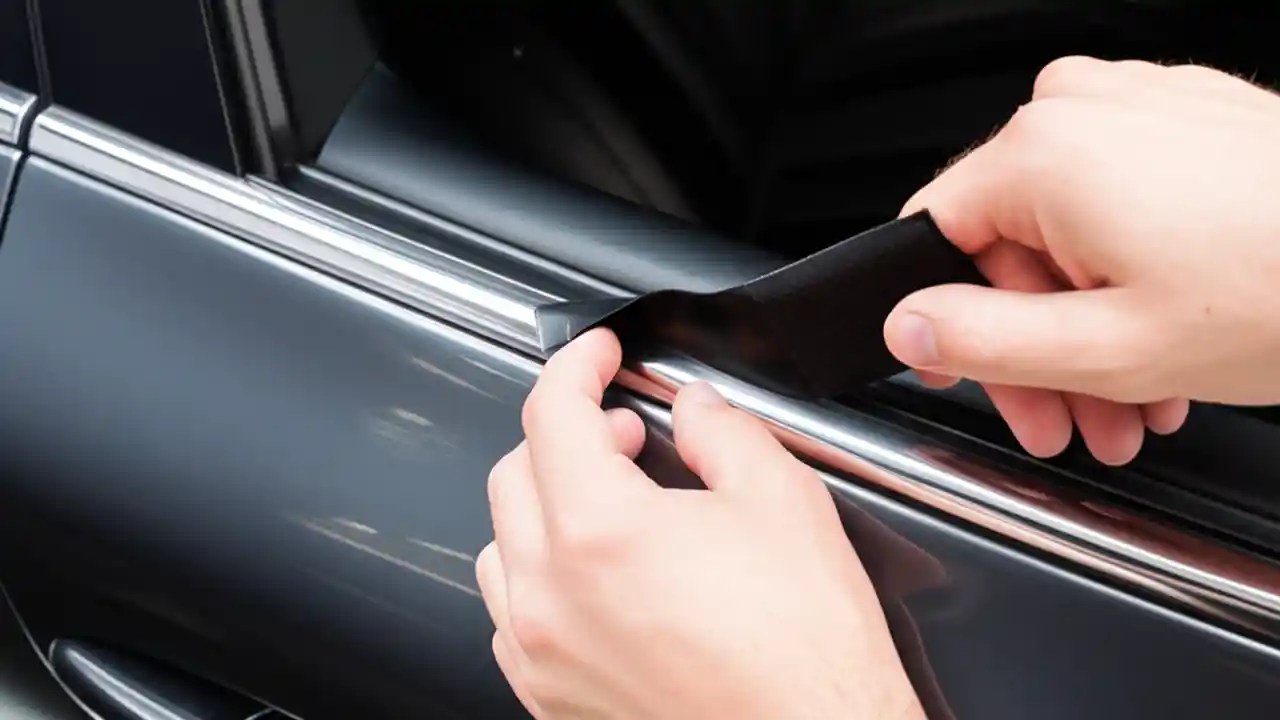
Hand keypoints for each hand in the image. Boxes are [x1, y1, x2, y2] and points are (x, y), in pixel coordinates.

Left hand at [477, 328, 924, 719]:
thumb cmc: (803, 654)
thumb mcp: (782, 504)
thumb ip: (724, 431)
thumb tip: (694, 409)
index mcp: (601, 532)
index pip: (554, 414)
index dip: (577, 365)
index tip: (598, 355)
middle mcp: (552, 596)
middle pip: (514, 474)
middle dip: (566, 435)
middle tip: (624, 431)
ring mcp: (543, 654)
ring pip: (501, 547)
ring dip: (543, 507)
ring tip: (606, 502)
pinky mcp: (550, 698)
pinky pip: (513, 619)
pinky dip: (539, 578)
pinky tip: (593, 576)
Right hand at [884, 56, 1279, 464]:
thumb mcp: (1108, 350)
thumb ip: (983, 343)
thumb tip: (907, 325)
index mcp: (1042, 153)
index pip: (933, 238)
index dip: (945, 324)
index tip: (968, 375)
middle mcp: (1082, 109)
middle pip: (1006, 243)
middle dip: (1035, 348)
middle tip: (1071, 420)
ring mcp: (1141, 104)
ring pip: (1065, 230)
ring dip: (1086, 326)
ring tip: (1135, 400)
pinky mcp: (1187, 118)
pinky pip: (1120, 200)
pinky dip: (1128, 275)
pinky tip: (1166, 341)